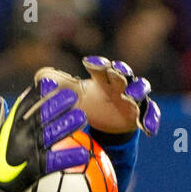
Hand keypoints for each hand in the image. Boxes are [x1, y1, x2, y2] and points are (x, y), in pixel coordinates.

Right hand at [0, 81, 87, 191]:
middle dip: (58, 104)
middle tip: (72, 96)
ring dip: (68, 124)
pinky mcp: (36, 168)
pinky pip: (56, 161)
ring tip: (82, 117)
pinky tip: (84, 154)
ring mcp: (30, 151)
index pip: (25, 104)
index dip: (38, 93)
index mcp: (9, 126)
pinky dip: (70, 157)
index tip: (49, 83)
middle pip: (43, 115)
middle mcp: (21, 135)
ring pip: (52, 134)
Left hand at [35, 55, 160, 136]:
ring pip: (141, 89)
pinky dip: (151, 119)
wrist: (102, 127)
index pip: (102, 66)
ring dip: (137, 90)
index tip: (86, 63)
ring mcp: (133, 98)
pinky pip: (150, 114)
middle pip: (124, 73)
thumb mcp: (71, 97)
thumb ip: (57, 86)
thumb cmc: (86, 106)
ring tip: (131, 96)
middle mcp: (120, 84)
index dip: (97, 63)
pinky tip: (148, 128)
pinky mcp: (141, 114)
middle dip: (120, 71)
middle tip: (115, 72)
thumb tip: (40, 76)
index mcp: (103, 78)